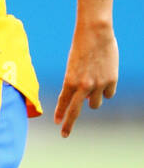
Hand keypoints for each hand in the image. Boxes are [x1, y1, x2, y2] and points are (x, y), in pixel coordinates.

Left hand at [54, 21, 117, 136]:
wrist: (95, 33)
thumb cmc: (82, 47)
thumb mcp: (73, 66)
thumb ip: (76, 83)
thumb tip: (85, 98)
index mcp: (69, 80)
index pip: (63, 102)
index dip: (60, 114)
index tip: (56, 123)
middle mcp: (83, 86)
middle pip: (75, 112)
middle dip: (69, 124)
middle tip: (64, 134)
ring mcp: (98, 85)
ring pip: (95, 104)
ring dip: (93, 100)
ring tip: (93, 87)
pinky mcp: (111, 81)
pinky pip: (108, 95)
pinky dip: (106, 91)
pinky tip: (105, 79)